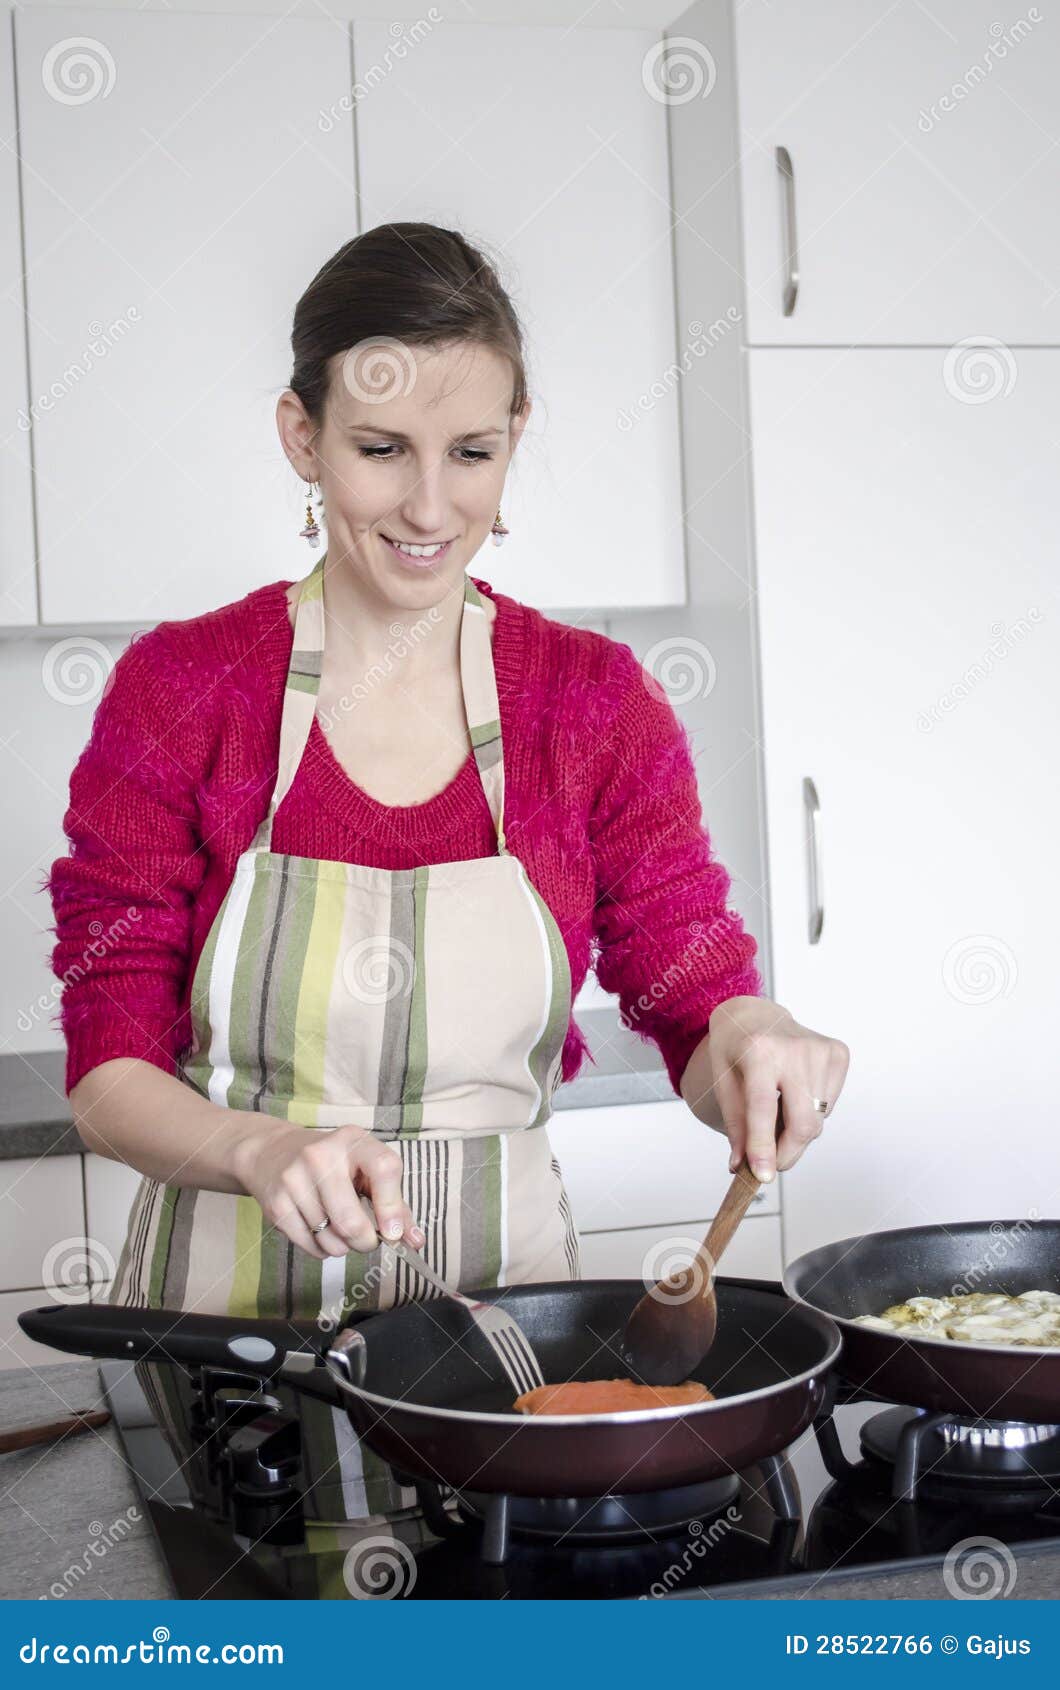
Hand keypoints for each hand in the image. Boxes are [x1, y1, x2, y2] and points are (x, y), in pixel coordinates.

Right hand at [229, 1119, 424, 1259]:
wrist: (274, 1153)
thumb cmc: (332, 1165)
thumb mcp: (365, 1171)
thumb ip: (395, 1205)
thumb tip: (416, 1241)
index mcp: (353, 1141)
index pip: (384, 1168)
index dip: (392, 1206)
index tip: (393, 1233)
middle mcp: (321, 1156)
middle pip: (351, 1220)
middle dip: (365, 1242)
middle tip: (366, 1241)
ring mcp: (295, 1179)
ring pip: (331, 1239)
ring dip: (342, 1247)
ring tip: (339, 1229)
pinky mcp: (277, 1203)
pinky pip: (310, 1246)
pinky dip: (322, 1249)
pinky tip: (319, 1230)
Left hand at [682, 996, 849, 1181]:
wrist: (754, 1013)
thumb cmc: (735, 1046)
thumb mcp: (722, 1081)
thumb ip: (735, 1124)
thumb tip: (742, 1166)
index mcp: (759, 1051)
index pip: (763, 1109)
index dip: (763, 1147)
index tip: (763, 1176)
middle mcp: (795, 1048)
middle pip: (803, 1123)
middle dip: (787, 1153)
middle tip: (771, 1164)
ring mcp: (821, 1049)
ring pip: (818, 1120)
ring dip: (797, 1131)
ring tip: (778, 1110)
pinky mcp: (838, 1053)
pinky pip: (829, 1105)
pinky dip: (811, 1111)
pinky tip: (794, 1092)